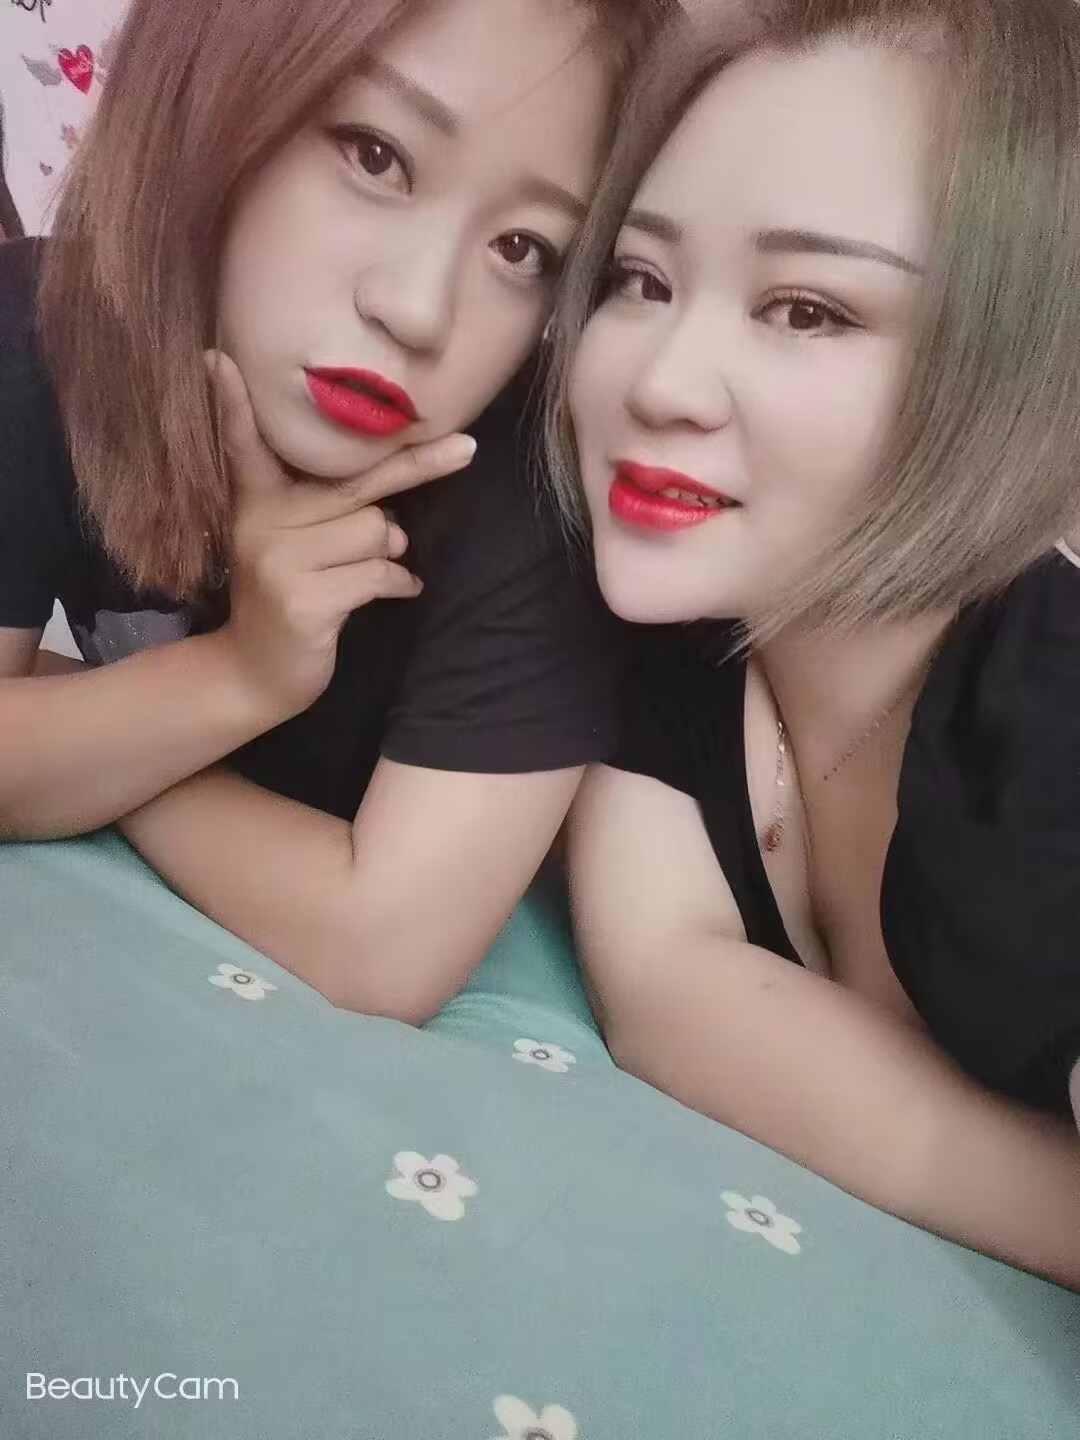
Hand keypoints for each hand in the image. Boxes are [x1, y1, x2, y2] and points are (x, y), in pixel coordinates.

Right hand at [209, 352, 475, 719]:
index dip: (234, 405)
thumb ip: (332, 517)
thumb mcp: (296, 547)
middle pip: (356, 484)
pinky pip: (379, 575)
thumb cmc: (291, 598)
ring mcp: (280, 563)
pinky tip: (394, 593)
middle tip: (467, 448)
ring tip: (366, 574)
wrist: (254, 673)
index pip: (245, 445)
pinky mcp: (304, 601)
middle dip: (418, 467)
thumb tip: (397, 519)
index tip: (220, 359)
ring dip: (389, 554)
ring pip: (377, 532)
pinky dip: (396, 584)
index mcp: (257, 502)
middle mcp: (262, 524)